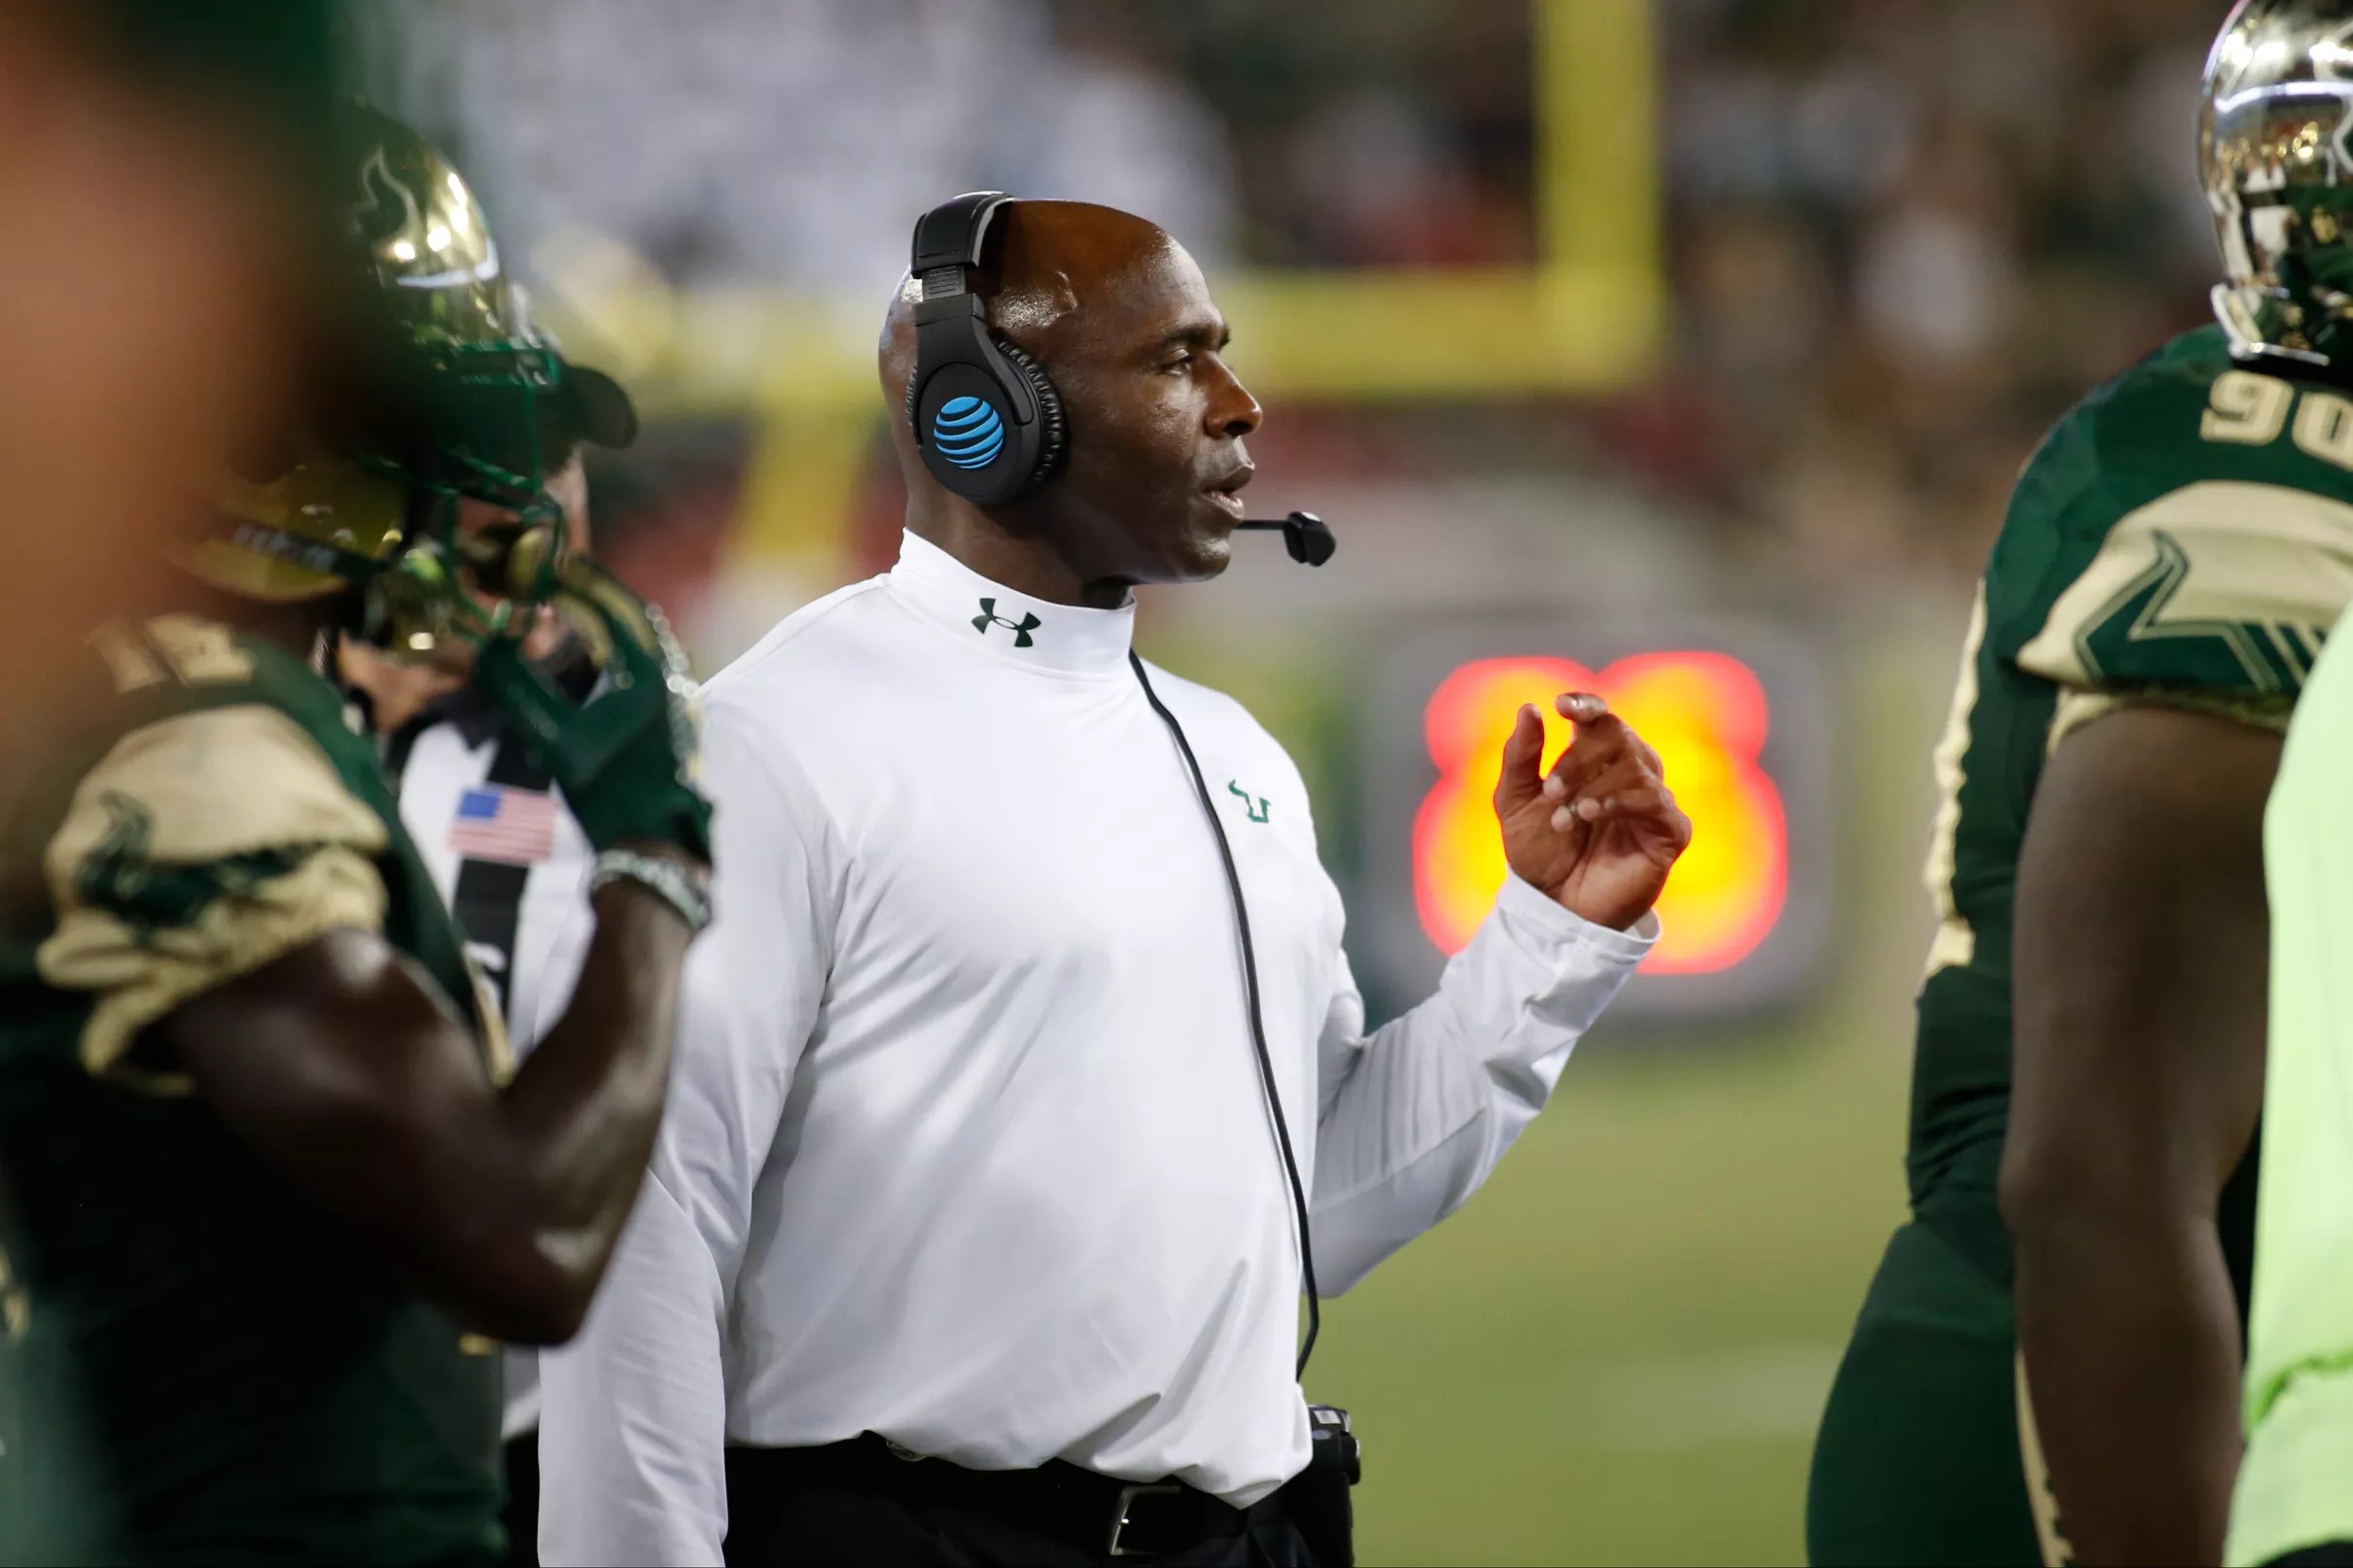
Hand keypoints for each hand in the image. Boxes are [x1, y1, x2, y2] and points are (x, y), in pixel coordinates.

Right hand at [472, 555, 712, 861]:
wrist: (654, 845)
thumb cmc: (608, 793)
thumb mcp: (553, 739)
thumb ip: (516, 688)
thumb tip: (481, 646)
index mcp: (648, 672)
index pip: (611, 606)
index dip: (578, 580)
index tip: (550, 559)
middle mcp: (671, 676)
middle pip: (633, 616)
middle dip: (596, 592)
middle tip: (562, 573)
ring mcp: (679, 696)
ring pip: (645, 639)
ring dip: (610, 618)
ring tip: (574, 606)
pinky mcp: (677, 717)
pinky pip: (650, 663)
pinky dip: (622, 647)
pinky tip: (597, 656)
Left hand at [1493, 692, 1690, 930]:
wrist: (1553, 908)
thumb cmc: (1538, 853)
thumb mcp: (1515, 801)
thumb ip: (1520, 756)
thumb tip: (1529, 708)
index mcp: (1592, 757)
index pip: (1600, 716)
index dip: (1586, 704)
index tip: (1562, 706)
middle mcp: (1627, 771)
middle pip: (1617, 734)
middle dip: (1579, 758)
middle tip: (1551, 792)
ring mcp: (1652, 799)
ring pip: (1637, 764)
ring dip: (1594, 786)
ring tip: (1564, 817)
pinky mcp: (1670, 831)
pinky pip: (1657, 801)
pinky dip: (1621, 801)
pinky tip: (1592, 813)